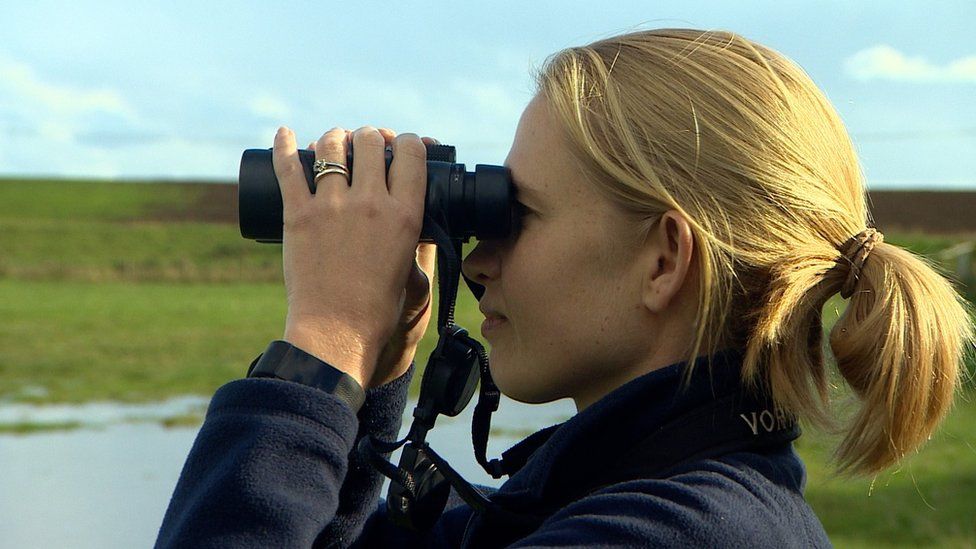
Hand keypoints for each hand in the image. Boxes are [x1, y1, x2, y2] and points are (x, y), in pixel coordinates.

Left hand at [272, 125, 428, 387]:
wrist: (337, 332)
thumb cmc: (377, 307)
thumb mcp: (410, 264)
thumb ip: (415, 235)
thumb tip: (414, 211)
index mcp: (405, 214)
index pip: (411, 152)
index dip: (406, 141)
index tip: (399, 145)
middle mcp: (371, 203)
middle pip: (370, 141)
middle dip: (369, 137)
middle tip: (364, 146)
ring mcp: (332, 206)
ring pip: (331, 146)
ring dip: (334, 138)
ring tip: (332, 144)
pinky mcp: (298, 215)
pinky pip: (288, 168)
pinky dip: (284, 145)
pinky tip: (285, 133)